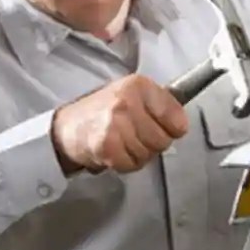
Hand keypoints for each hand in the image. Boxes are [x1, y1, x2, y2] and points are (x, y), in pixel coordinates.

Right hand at [50, 74, 189, 174]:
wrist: (66, 127)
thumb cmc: (102, 111)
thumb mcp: (132, 94)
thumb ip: (160, 104)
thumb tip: (182, 123)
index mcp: (139, 85)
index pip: (177, 117)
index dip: (174, 128)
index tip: (166, 128)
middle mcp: (127, 102)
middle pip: (164, 140)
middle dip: (154, 144)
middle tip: (137, 137)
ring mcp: (116, 124)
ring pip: (149, 153)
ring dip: (139, 154)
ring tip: (124, 143)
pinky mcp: (107, 145)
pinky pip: (132, 164)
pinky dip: (126, 163)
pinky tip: (115, 151)